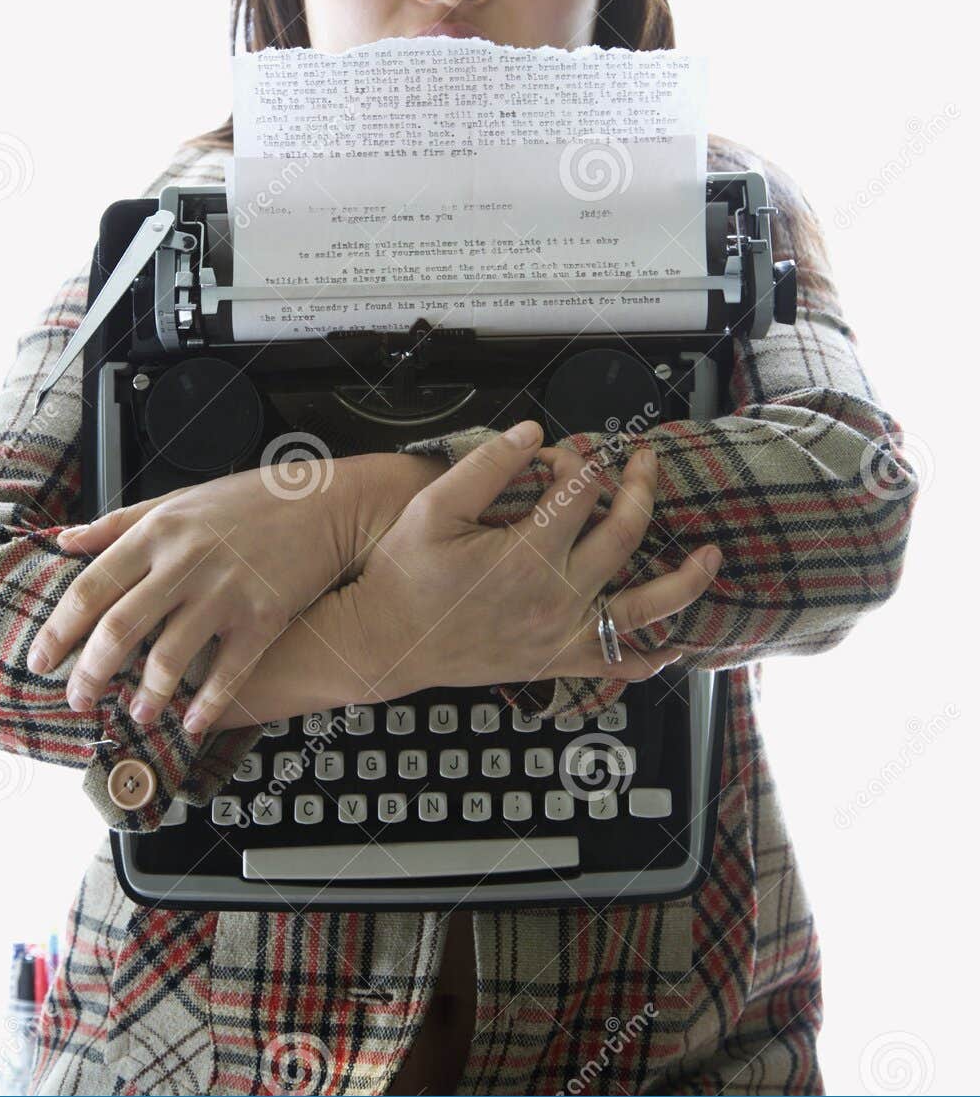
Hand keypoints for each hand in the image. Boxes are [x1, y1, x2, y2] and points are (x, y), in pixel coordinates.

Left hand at [26, 450, 446, 732]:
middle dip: (90, 674)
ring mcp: (226, 591)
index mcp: (158, 531)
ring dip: (146, 695)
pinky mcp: (264, 617)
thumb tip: (64, 541)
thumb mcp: (177, 498)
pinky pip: (228, 673)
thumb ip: (118, 522)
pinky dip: (206, 704)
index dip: (59, 630)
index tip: (41, 660)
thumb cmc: (250, 501)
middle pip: (120, 628)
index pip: (91, 587)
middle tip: (78, 700)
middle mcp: (186, 561)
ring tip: (137, 713)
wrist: (326, 503)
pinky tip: (192, 721)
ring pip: (170, 657)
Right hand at [211, 422, 722, 723]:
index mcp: (525, 553)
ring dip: (684, 580)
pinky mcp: (557, 661)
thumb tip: (534, 432)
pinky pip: (616, 664)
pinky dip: (651, 657)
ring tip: (711, 555)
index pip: (580, 490)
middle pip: (624, 532)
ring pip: (643, 607)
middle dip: (641, 486)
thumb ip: (486, 467)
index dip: (583, 461)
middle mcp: (554, 596)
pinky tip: (675, 645)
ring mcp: (561, 633)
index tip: (572, 453)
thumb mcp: (433, 509)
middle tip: (647, 460)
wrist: (386, 641)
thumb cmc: (405, 574)